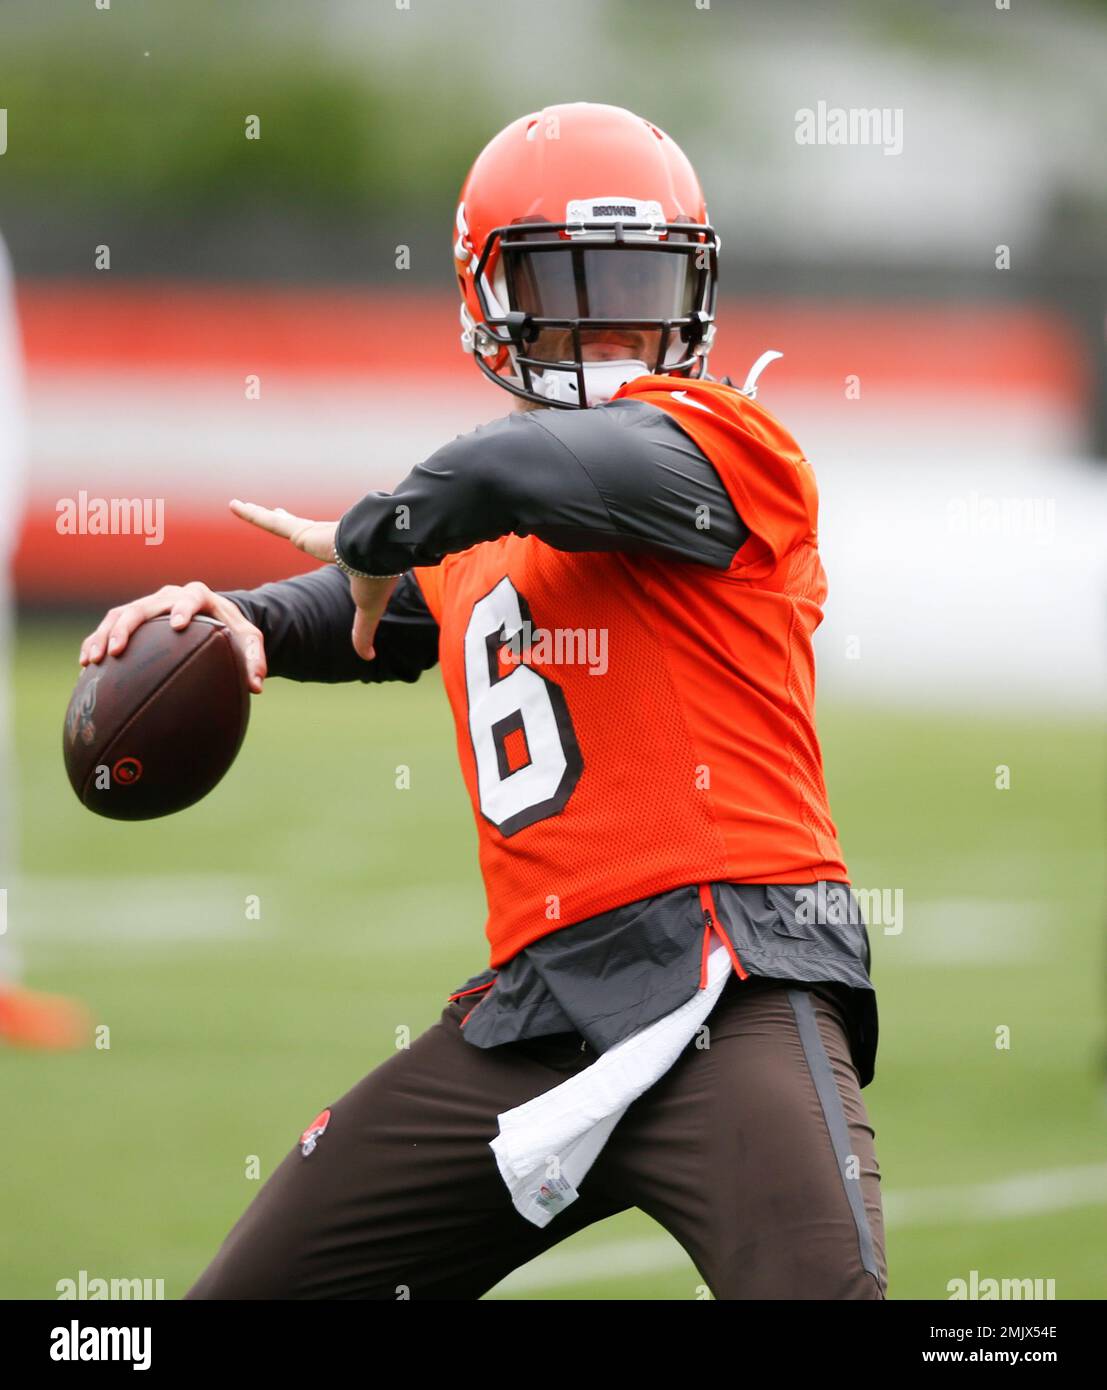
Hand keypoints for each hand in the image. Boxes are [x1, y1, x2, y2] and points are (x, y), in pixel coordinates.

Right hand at [78, 583, 267, 692]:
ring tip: (92, 660)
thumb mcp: (248, 641)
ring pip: (119, 615)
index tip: (178, 625)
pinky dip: (96, 642)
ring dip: (103, 636)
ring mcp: (148, 607)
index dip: (183, 608)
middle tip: (116, 650)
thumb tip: (256, 686)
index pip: (190, 597)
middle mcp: (169, 597)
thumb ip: (254, 659)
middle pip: (143, 606)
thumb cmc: (232, 630)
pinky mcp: (134, 619)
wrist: (213, 618)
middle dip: (127, 627)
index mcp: (198, 596)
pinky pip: (109, 627)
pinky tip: (86, 665)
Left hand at [229, 499, 398, 659]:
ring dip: (256, 514)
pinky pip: (269, 523)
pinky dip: (251, 515)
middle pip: (294, 527)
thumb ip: (362, 631)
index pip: (317, 543)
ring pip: (275, 523)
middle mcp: (321, 537)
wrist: (383, 553)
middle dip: (283, 518)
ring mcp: (310, 533)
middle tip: (274, 511)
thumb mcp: (366, 608)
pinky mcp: (302, 533)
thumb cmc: (378, 575)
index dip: (309, 536)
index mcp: (338, 550)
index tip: (302, 532)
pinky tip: (234, 506)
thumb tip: (368, 658)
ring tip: (235, 505)